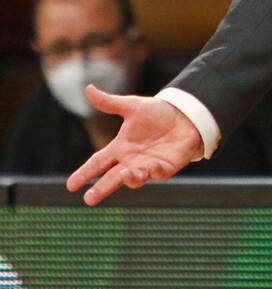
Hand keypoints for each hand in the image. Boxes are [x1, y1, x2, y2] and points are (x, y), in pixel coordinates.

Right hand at [66, 85, 203, 205]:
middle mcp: (131, 160)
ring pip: (135, 178)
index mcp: (120, 147)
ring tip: (123, 175)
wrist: (185, 115)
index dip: (85, 173)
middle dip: (101, 188)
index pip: (98, 162)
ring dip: (129, 179)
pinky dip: (154, 172)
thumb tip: (88, 89)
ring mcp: (148, 166)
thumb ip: (110, 102)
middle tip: (89, 199)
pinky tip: (150, 168)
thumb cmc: (157, 113)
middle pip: (112, 177)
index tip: (70, 186)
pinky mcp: (166, 167)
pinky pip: (159, 173)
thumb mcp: (132, 106)